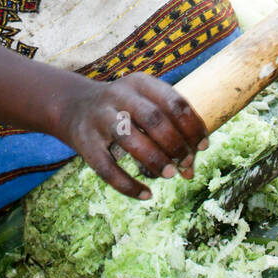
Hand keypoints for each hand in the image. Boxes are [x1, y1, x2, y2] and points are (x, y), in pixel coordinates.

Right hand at [56, 73, 209, 199]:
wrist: (73, 106)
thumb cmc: (123, 110)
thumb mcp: (144, 105)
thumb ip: (169, 131)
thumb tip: (191, 170)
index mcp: (140, 83)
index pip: (173, 101)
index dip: (192, 125)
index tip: (204, 146)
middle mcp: (118, 95)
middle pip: (153, 118)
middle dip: (175, 143)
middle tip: (186, 163)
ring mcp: (99, 117)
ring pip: (129, 137)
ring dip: (154, 159)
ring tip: (170, 174)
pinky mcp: (84, 141)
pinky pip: (106, 168)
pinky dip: (128, 185)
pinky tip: (145, 194)